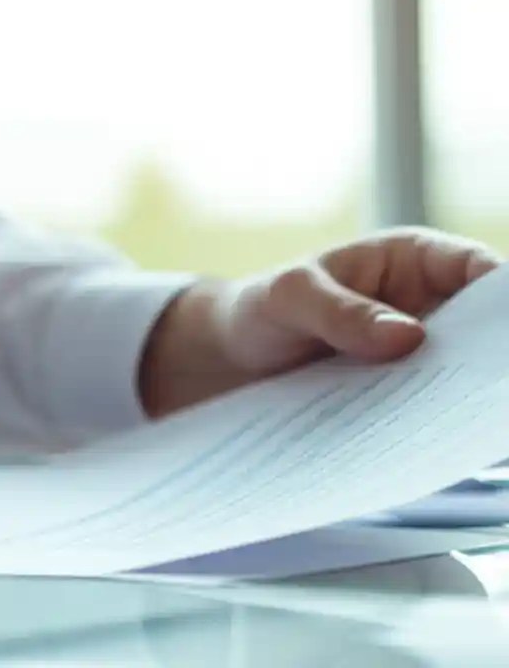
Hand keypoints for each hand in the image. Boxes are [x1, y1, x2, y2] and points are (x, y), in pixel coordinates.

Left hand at [141, 228, 502, 417]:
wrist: (226, 361)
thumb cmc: (258, 310)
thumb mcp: (289, 299)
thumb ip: (342, 313)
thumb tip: (408, 338)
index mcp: (413, 260)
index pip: (479, 269)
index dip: (503, 298)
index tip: (504, 336)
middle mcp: (428, 305)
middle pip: (487, 329)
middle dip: (495, 358)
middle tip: (489, 393)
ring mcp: (420, 355)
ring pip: (467, 375)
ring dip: (471, 399)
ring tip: (469, 427)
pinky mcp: (404, 397)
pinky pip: (436, 411)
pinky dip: (440, 427)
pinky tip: (438, 448)